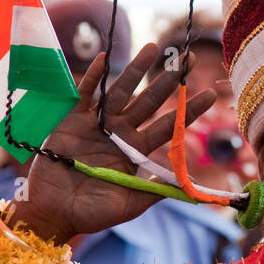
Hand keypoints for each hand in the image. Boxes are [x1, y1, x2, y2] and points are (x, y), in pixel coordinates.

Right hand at [7, 44, 216, 242]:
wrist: (53, 214)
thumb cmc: (91, 214)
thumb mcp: (129, 205)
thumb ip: (155, 191)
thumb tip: (189, 186)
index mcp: (136, 152)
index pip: (167, 127)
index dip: (188, 111)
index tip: (210, 95)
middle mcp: (120, 134)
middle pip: (148, 102)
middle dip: (167, 81)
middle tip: (188, 59)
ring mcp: (96, 125)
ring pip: (120, 92)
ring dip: (136, 70)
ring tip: (154, 48)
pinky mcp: (71, 121)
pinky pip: (84, 95)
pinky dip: (92, 77)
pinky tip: (104, 59)